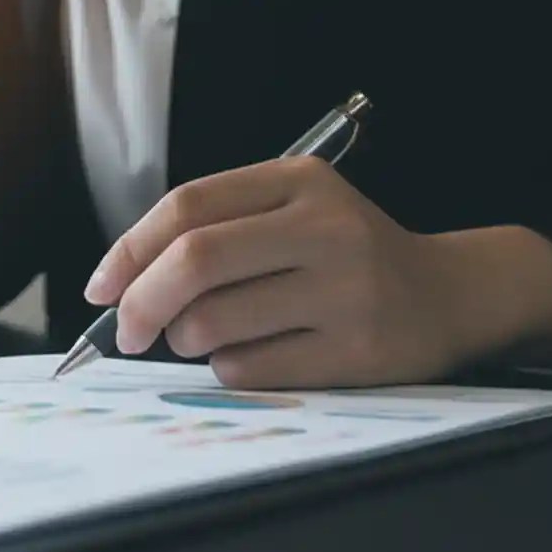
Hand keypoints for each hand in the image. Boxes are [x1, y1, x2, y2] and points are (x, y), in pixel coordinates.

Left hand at [83, 156, 463, 388]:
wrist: (451, 295)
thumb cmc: (346, 257)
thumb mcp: (294, 213)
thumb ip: (217, 232)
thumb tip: (118, 288)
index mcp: (300, 181)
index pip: (187, 206)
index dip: (128, 250)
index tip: (100, 288)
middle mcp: (326, 228)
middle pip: (193, 263)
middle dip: (140, 304)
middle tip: (127, 332)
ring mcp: (346, 290)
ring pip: (213, 323)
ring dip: (187, 340)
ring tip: (210, 336)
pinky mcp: (357, 350)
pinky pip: (247, 369)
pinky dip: (227, 369)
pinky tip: (257, 355)